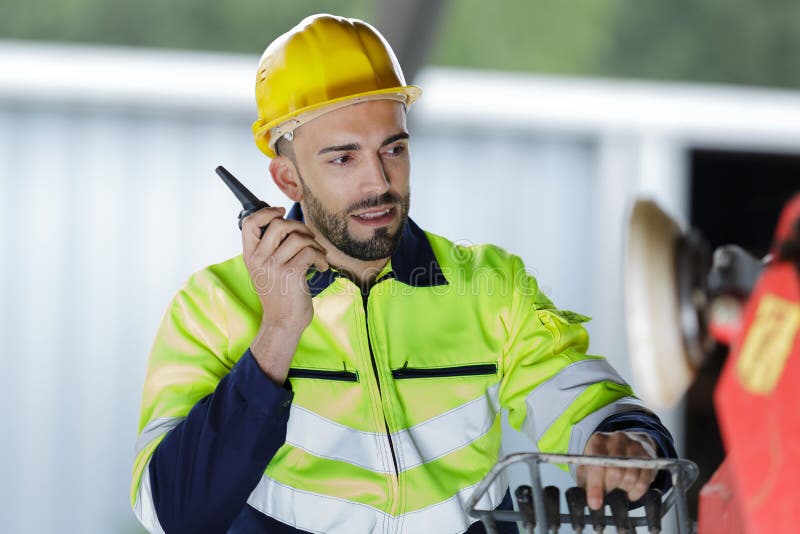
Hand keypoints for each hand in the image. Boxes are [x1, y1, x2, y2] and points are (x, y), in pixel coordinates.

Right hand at [241, 207, 329, 381]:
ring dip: (313, 243)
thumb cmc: (279, 294)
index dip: (266, 212)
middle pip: (278, 225)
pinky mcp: (291, 274)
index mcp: (250, 256)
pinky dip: (320, 257)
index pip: (249, 223)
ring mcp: (274, 267)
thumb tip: (286, 223)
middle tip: (308, 238)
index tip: (280, 212)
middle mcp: (259, 259)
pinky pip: (309, 252)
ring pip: (297, 238)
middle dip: (299, 226)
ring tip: (318, 254)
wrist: (283, 322)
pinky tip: (322, 266)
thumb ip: (270, 248)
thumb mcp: (265, 270)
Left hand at [576, 431, 657, 509]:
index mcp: (598, 440)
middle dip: (610, 487)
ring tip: (619, 487)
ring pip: (630, 478)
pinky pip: (643, 482)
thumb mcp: (590, 463)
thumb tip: (585, 497)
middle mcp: (617, 439)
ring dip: (623, 489)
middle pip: (615, 472)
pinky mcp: (648, 457)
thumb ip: (584, 478)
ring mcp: (635, 446)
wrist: (631, 442)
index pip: (596, 464)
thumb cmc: (605, 457)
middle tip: (608, 490)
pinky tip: (630, 492)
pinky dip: (636, 492)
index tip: (595, 504)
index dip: (595, 486)